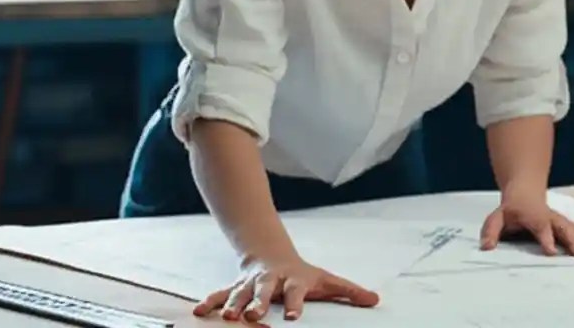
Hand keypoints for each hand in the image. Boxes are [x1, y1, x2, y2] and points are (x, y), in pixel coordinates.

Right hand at [193, 254, 378, 323]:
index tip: (294, 318)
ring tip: (227, 318)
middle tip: (250, 317)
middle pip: (262, 292)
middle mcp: (269, 281)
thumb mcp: (326, 281)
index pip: (295, 293)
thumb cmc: (303, 274)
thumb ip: (349, 291)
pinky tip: (198, 313)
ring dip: (231, 305)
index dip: (295, 304)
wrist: (271, 254)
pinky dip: (210, 303)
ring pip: (239, 294)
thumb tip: (375, 300)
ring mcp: (250, 284)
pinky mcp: (235, 288)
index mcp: (292, 281)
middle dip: (256, 304)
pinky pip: (220, 294)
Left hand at [479, 193, 573, 256]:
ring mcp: (560, 220)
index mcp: (533, 217)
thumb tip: (486, 247)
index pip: (540, 229)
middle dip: (572, 241)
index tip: (552, 252)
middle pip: (563, 229)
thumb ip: (491, 232)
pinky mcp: (566, 224)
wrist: (525, 191)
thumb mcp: (497, 217)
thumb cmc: (511, 209)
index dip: (546, 239)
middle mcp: (550, 218)